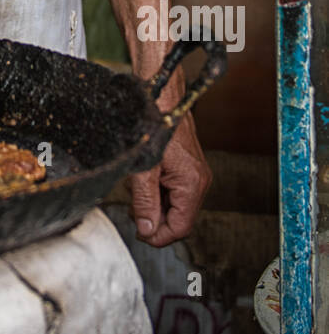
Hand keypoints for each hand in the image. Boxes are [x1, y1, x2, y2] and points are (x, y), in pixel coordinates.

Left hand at [129, 111, 211, 246]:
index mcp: (192, 183)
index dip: (159, 236)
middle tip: (134, 211)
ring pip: (176, 207)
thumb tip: (146, 229)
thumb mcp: (143, 168)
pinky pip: (174, 192)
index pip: (180, 228)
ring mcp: (195, 175)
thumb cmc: (155, 125)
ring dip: (155, 207)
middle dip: (155, 220)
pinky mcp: (188, 169)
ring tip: (136, 193)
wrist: (162, 97)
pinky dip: (158, 193)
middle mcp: (199, 181)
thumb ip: (145, 202)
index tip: (140, 233)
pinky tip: (144, 182)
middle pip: (179, 219)